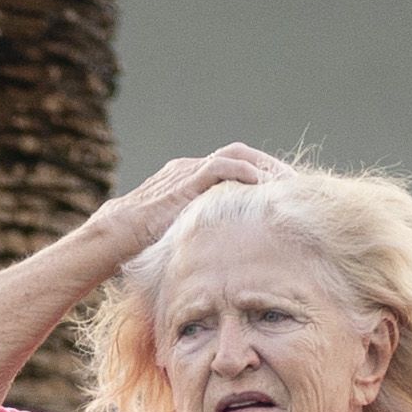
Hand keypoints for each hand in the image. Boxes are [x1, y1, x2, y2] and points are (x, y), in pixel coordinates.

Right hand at [107, 140, 284, 244]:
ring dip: (265, 166)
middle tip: (296, 184)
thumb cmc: (143, 242)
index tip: (284, 192)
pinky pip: (221, 165)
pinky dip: (245, 171)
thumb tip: (228, 257)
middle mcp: (192, 168)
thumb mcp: (182, 234)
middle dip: (271, 166)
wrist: (116, 235)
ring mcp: (188, 170)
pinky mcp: (185, 178)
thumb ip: (203, 232)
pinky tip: (263, 184)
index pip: (236, 166)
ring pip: (237, 154)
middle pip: (242, 154)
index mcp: (192, 178)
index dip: (262, 176)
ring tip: (286, 182)